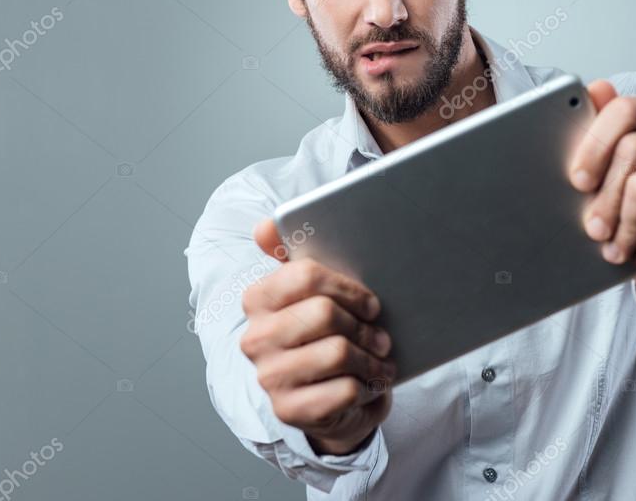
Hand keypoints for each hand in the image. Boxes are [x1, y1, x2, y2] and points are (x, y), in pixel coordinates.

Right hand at [240, 218, 396, 454]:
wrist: (331, 398)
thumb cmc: (327, 334)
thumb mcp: (315, 292)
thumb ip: (292, 252)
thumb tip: (266, 226)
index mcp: (257, 298)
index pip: (305, 274)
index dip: (349, 287)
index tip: (370, 302)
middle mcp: (255, 338)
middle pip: (324, 313)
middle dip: (363, 324)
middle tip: (380, 334)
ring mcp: (269, 376)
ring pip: (338, 352)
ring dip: (370, 357)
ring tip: (379, 358)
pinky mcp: (289, 410)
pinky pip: (344, 389)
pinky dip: (367, 385)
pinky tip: (369, 383)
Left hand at [568, 80, 635, 336]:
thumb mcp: (616, 172)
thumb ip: (605, 130)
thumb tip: (595, 87)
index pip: (626, 110)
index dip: (594, 144)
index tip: (577, 179)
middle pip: (631, 150)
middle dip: (602, 196)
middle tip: (593, 227)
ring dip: (621, 226)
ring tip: (614, 246)